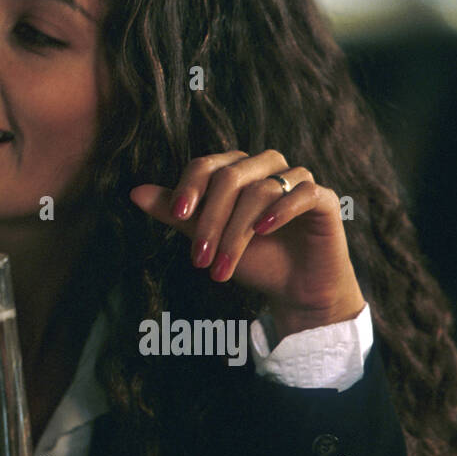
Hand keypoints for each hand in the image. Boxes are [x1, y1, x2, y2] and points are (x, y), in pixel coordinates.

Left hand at [129, 149, 364, 340]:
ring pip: (260, 190)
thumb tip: (134, 193)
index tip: (177, 217)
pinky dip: (281, 209)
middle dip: (210, 220)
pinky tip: (263, 230)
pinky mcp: (323, 198)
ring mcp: (297, 180)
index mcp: (237, 169)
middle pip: (230, 177)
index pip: (206, 166)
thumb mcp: (207, 238)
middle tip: (198, 259)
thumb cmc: (252, 259)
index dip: (189, 188)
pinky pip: (301, 193)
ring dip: (237, 231)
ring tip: (222, 267)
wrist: (294, 290)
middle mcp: (266, 166)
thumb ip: (176, 214)